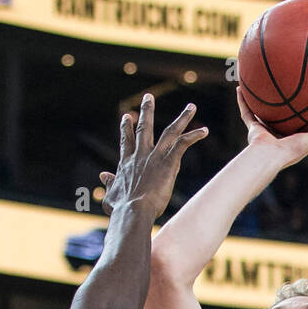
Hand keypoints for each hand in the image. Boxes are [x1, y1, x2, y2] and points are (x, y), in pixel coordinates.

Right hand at [98, 95, 207, 220]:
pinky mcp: (168, 162)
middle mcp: (140, 155)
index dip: (126, 128)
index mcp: (126, 163)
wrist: (133, 212)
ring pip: (170, 131)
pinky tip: (204, 130)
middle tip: (148, 97)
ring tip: (191, 106)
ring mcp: (155, 157)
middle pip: (144, 128)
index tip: (126, 116)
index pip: (126, 141)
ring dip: (182, 118)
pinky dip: (194, 136)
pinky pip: (183, 144)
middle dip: (146, 111)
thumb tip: (103, 176)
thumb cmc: (121, 210)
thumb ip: (109, 184)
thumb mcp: (111, 196)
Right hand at [235, 86, 307, 167]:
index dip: (305, 108)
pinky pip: (246, 111)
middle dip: (282, 99)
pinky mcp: (252, 128)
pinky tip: (240, 85)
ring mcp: (264, 130)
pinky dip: (242, 100)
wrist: (270, 158)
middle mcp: (278, 131)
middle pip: (281, 111)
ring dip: (259, 96)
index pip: (300, 119)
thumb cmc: (293, 150)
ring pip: (261, 109)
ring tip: (259, 78)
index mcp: (294, 135)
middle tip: (284, 81)